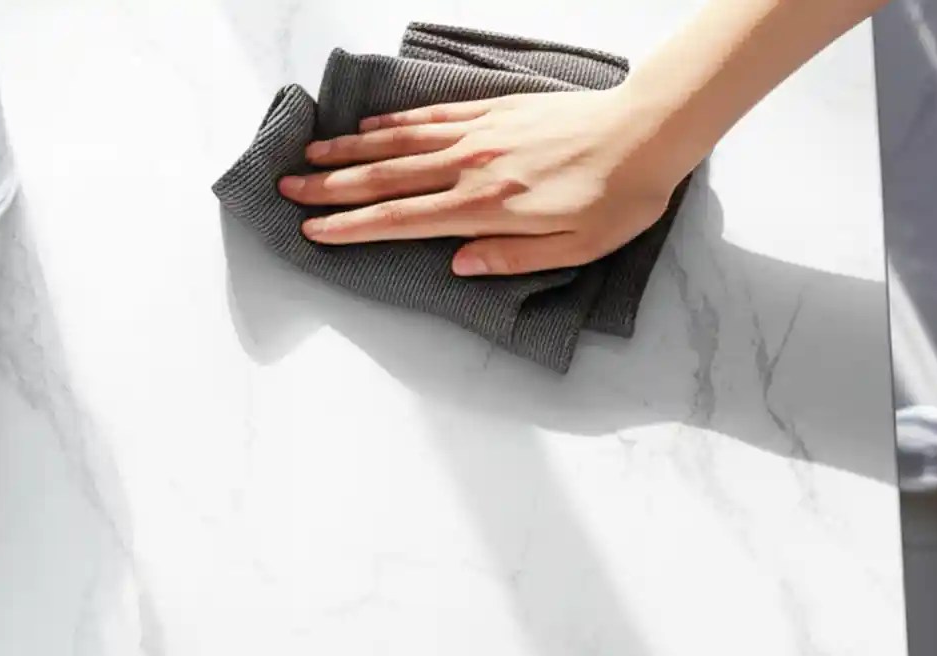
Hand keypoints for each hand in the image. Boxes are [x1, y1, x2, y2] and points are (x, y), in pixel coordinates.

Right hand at [277, 87, 690, 276]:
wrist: (650, 130)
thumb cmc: (619, 197)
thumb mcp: (575, 249)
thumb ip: (509, 258)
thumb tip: (455, 265)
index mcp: (486, 208)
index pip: (400, 220)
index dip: (350, 227)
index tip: (313, 231)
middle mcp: (471, 167)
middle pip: (385, 179)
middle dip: (329, 187)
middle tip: (286, 190)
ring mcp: (479, 133)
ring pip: (399, 143)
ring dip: (348, 150)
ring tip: (308, 154)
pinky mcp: (494, 109)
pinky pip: (432, 115)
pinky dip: (395, 121)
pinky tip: (369, 125)